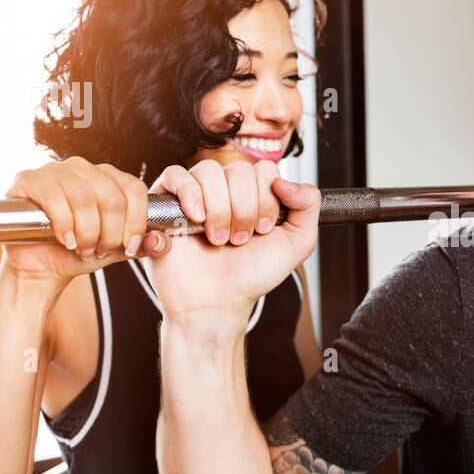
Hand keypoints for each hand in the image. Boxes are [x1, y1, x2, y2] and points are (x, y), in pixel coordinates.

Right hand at [1, 156, 168, 288]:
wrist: (41, 267)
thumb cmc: (77, 253)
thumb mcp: (116, 250)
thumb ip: (142, 245)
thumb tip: (162, 241)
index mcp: (108, 177)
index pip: (134, 189)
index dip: (136, 222)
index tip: (130, 246)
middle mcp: (83, 167)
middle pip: (112, 197)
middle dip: (110, 233)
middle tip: (100, 250)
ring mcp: (54, 170)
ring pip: (84, 197)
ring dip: (87, 232)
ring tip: (82, 248)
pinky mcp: (28, 180)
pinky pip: (53, 195)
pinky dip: (64, 223)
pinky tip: (66, 240)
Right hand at [146, 159, 319, 323]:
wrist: (216, 303)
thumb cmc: (252, 275)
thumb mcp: (297, 242)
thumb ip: (308, 205)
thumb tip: (284, 179)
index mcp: (253, 193)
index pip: (265, 170)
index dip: (267, 200)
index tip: (263, 230)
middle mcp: (224, 190)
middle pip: (238, 170)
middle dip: (244, 209)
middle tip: (239, 241)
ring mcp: (195, 194)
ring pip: (209, 171)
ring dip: (219, 209)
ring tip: (218, 239)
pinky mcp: (166, 202)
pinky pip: (175, 174)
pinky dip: (189, 194)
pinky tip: (196, 220)